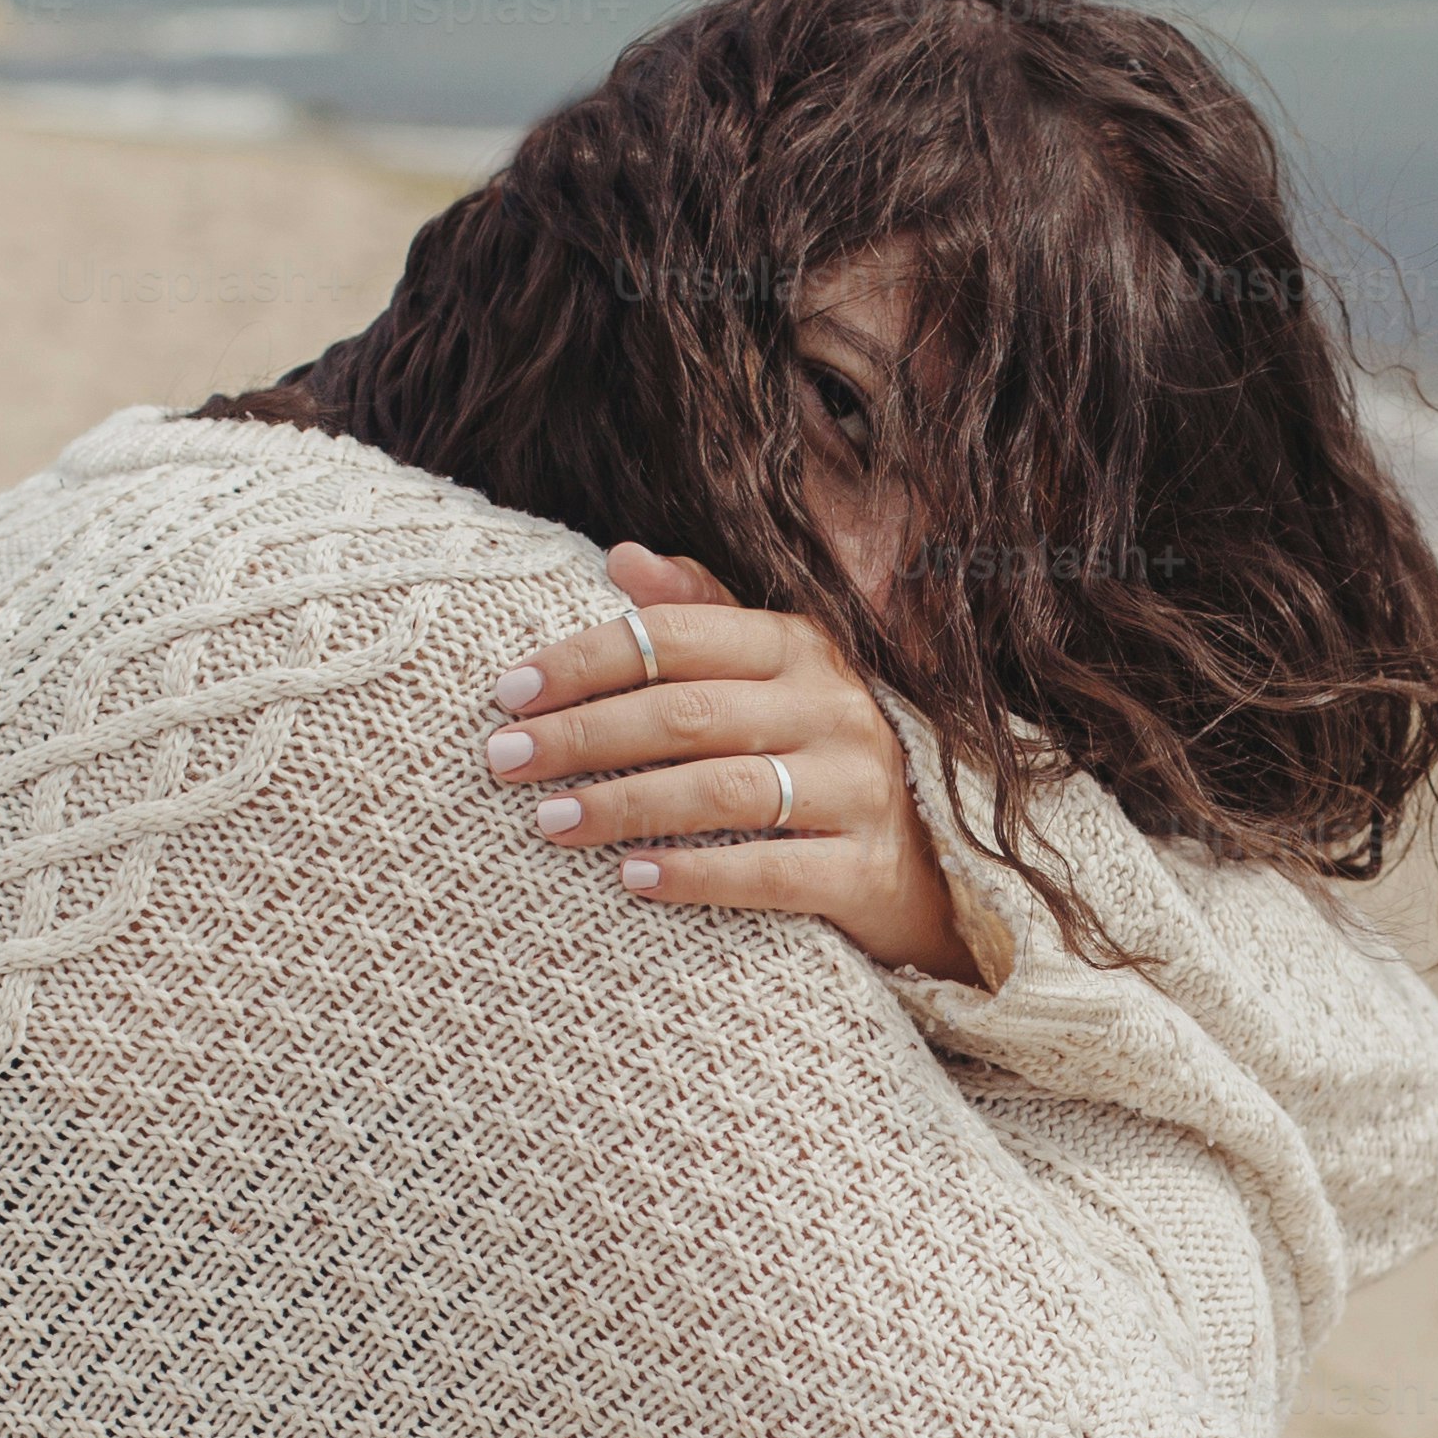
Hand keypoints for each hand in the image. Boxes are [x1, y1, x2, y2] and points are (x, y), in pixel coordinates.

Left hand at [479, 543, 983, 985]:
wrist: (935, 868)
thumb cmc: (821, 759)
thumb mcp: (775, 676)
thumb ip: (704, 616)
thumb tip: (623, 556)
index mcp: (800, 647)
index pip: (676, 637)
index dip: (584, 659)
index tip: (506, 692)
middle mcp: (834, 707)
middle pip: (687, 712)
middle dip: (583, 734)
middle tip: (503, 759)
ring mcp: (858, 788)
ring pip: (723, 790)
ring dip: (624, 805)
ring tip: (548, 823)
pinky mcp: (867, 869)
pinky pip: (770, 870)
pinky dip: (696, 875)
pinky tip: (632, 880)